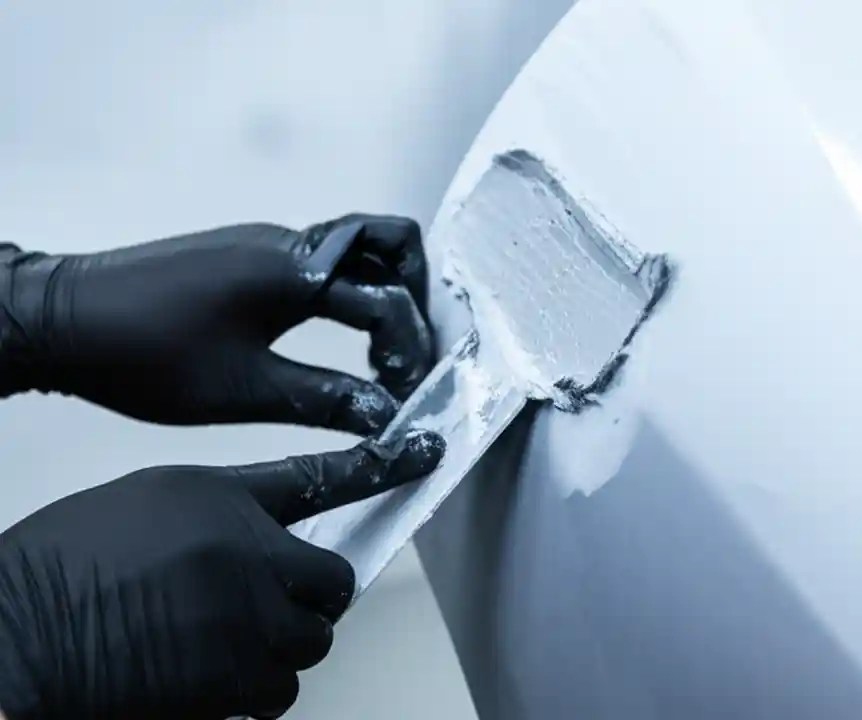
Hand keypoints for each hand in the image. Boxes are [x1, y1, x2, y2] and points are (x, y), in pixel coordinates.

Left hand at [0, 214, 432, 433]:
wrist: (60, 320)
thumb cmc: (147, 356)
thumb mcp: (245, 391)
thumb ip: (326, 400)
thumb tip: (388, 417)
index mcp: (295, 269)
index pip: (387, 300)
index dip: (411, 349)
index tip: (412, 394)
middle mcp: (289, 243)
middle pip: (389, 244)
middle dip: (416, 299)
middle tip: (411, 359)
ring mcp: (268, 243)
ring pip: (358, 249)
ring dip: (383, 294)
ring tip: (382, 354)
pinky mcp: (248, 255)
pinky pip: (324, 261)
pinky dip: (350, 294)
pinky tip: (339, 342)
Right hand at [0, 431, 443, 719]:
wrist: (16, 638)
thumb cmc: (64, 567)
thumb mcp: (148, 504)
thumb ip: (224, 516)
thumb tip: (268, 541)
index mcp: (222, 503)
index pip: (324, 476)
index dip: (384, 464)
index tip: (427, 450)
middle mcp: (246, 559)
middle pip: (332, 582)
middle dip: (310, 596)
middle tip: (268, 601)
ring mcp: (243, 625)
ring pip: (309, 644)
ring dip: (279, 648)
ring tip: (217, 642)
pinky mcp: (231, 686)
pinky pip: (278, 693)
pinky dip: (254, 690)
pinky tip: (207, 674)